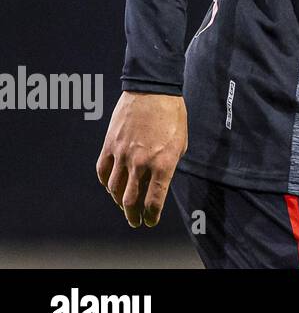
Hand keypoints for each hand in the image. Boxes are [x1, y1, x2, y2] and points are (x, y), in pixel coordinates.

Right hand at [96, 91, 187, 227]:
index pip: (154, 201)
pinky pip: (102, 171)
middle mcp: (141, 163)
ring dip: (119, 201)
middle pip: (131, 201)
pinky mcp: (109, 145)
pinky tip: (111, 186)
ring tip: (124, 206)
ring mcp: (122, 154)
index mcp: (164, 163)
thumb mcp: (180, 142)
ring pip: (114, 189)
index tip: (151, 221)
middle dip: (133, 216)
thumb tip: (159, 182)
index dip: (151, 216)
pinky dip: (106, 182)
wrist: (152, 90)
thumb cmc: (173, 115)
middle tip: (135, 222)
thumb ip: (169, 165)